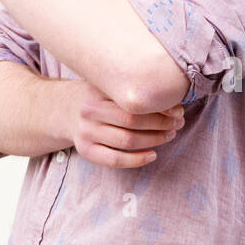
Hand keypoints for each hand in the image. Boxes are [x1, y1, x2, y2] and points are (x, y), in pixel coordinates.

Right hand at [63, 79, 184, 167]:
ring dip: (154, 140)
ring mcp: (86, 133)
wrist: (65, 109)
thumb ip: (131, 88)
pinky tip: (153, 155)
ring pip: (126, 141)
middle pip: (131, 122)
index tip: (178, 110)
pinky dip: (137, 160)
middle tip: (178, 123)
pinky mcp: (86, 151)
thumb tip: (173, 97)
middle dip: (160, 124)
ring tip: (170, 135)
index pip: (133, 102)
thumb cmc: (98, 96)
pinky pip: (115, 160)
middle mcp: (89, 111)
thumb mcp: (107, 84)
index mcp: (96, 91)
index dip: (159, 108)